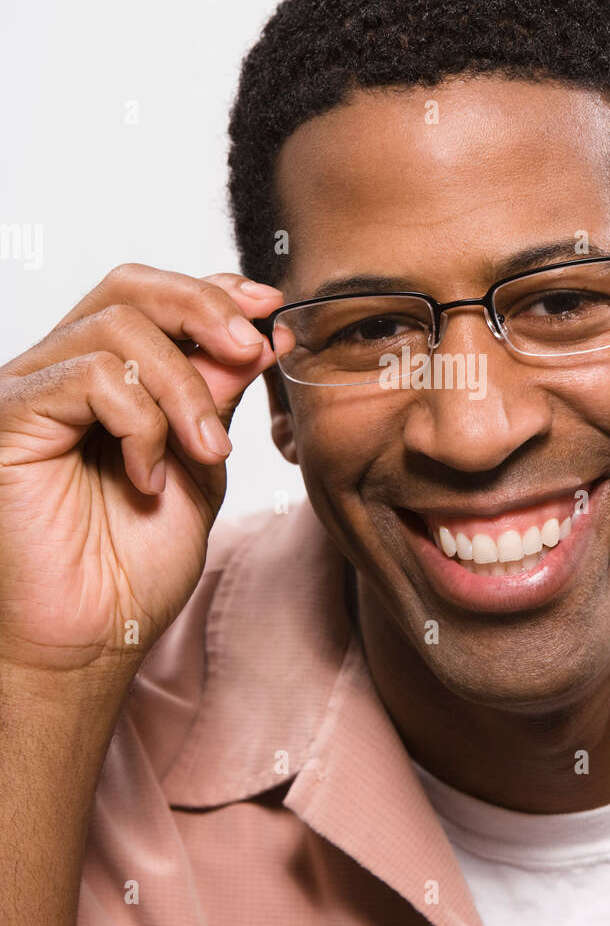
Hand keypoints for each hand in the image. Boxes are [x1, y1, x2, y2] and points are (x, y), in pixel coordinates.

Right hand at [0, 265, 282, 671]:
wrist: (93, 638)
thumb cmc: (136, 563)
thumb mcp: (199, 463)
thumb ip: (218, 397)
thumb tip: (259, 333)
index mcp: (102, 377)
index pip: (150, 297)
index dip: (211, 291)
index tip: (268, 310)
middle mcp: (57, 371)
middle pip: (128, 287)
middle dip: (203, 308)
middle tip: (251, 351)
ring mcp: (28, 391)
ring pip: (118, 328)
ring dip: (183, 387)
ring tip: (205, 452)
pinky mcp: (8, 417)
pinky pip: (89, 377)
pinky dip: (140, 423)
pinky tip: (146, 478)